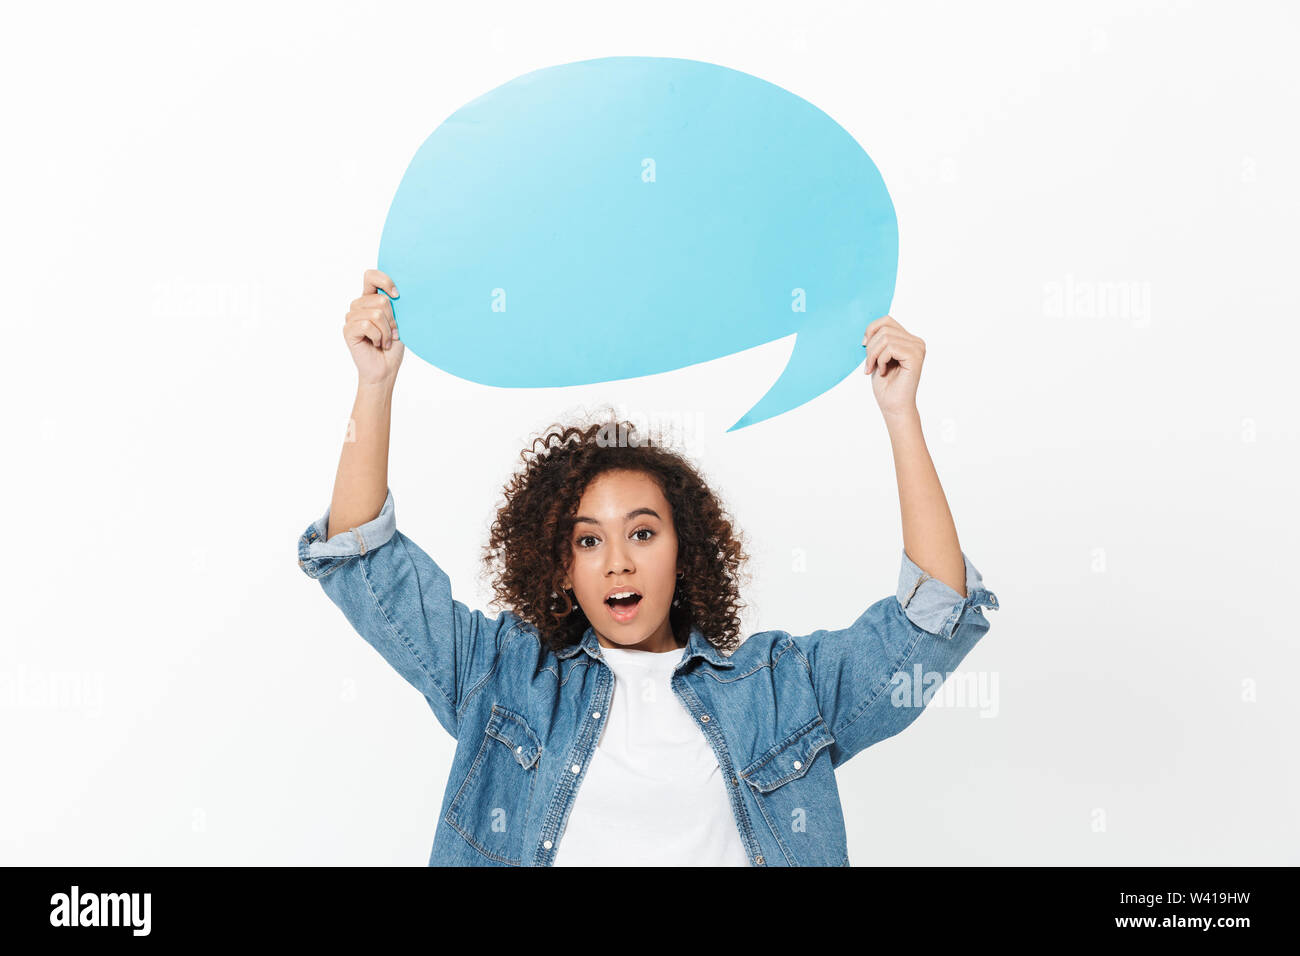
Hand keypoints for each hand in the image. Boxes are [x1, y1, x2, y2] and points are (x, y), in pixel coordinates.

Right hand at [344, 268, 403, 385]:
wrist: (385, 369)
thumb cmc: (393, 347)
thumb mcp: (399, 322)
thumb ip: (394, 305)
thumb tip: (397, 293)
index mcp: (370, 299)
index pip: (371, 276)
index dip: (384, 281)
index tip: (397, 295)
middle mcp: (359, 306)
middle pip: (380, 300)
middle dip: (393, 320)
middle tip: (393, 333)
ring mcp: (351, 317)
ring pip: (375, 314)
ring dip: (387, 332)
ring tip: (385, 341)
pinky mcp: (348, 330)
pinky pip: (367, 326)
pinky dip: (378, 337)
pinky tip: (377, 344)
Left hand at [862, 314, 922, 419]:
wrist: (893, 406)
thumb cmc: (886, 385)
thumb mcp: (878, 356)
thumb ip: (878, 340)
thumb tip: (870, 329)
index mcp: (909, 340)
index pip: (886, 320)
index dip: (871, 330)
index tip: (864, 346)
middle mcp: (916, 342)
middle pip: (885, 328)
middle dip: (871, 347)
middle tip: (869, 364)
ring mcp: (918, 348)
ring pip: (886, 337)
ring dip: (874, 355)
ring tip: (875, 369)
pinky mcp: (915, 356)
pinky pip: (890, 348)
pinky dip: (881, 360)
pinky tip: (884, 372)